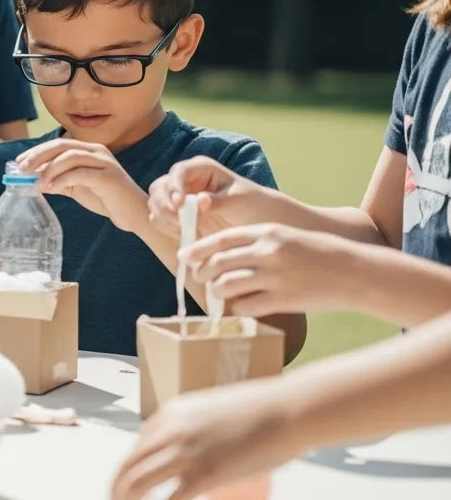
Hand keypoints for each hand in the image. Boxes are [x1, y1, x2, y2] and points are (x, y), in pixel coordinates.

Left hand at [17, 139, 147, 231]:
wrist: (134, 214)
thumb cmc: (106, 198)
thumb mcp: (77, 188)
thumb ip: (59, 181)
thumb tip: (34, 180)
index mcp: (89, 150)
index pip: (58, 144)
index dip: (37, 151)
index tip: (19, 162)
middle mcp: (97, 151)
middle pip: (62, 146)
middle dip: (38, 156)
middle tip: (22, 169)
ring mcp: (104, 163)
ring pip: (70, 156)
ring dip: (49, 169)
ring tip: (36, 183)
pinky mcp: (108, 177)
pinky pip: (80, 174)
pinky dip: (61, 179)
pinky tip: (50, 188)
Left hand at [112, 378, 298, 499]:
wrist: (288, 409)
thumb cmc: (264, 411)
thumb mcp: (215, 412)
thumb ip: (200, 429)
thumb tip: (199, 450)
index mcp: (171, 413)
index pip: (138, 445)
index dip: (131, 469)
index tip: (132, 486)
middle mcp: (171, 430)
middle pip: (129, 464)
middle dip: (119, 489)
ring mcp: (186, 451)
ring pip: (137, 482)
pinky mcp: (204, 473)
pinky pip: (171, 499)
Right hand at [148, 156, 263, 239]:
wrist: (256, 220)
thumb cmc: (251, 204)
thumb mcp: (239, 201)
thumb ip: (219, 201)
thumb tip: (200, 200)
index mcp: (200, 168)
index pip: (178, 172)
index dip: (174, 187)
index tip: (179, 205)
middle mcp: (185, 180)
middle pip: (159, 187)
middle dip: (164, 205)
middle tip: (177, 223)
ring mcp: (178, 196)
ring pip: (155, 203)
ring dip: (163, 218)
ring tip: (183, 231)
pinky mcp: (175, 213)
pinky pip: (159, 218)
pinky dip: (166, 227)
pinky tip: (184, 235)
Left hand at [184, 224, 354, 316]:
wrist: (355, 272)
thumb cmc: (320, 254)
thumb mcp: (287, 237)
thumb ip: (257, 242)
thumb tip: (224, 255)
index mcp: (267, 233)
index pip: (220, 240)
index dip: (197, 249)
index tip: (184, 257)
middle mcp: (268, 252)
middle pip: (217, 263)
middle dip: (202, 272)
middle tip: (199, 278)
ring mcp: (275, 276)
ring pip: (226, 285)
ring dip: (216, 292)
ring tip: (217, 294)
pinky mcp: (283, 299)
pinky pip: (245, 305)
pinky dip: (237, 308)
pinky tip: (240, 307)